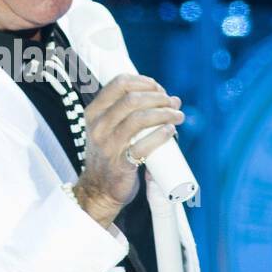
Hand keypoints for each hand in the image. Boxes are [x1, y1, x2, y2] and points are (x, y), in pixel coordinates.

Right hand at [73, 73, 183, 226]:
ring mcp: (108, 146)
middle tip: (172, 103)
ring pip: (139, 119)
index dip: (144, 82)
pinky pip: (143, 146)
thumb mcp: (110, 128)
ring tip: (177, 116)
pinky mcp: (121, 164)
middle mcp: (98, 126)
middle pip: (132, 99)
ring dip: (164, 113)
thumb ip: (134, 112)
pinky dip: (161, 135)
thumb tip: (173, 100)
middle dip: (158, 97)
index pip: (119, 83)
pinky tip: (171, 131)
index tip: (159, 88)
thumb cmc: (111, 154)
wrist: (98, 189)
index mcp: (94, 112)